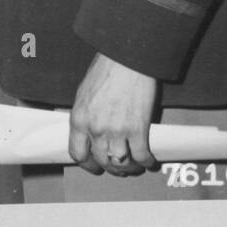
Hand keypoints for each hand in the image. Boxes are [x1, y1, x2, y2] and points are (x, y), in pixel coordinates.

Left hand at [68, 52, 158, 175]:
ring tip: (134, 166)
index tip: (94, 166)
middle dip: (110, 167)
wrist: (127, 59)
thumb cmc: (106, 70)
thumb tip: (88, 132)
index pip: (78, 154)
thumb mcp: (84, 93)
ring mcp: (117, 131)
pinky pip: (142, 155)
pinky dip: (146, 162)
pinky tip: (149, 161)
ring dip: (128, 168)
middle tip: (117, 167)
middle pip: (101, 161)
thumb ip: (85, 115)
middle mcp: (96, 129)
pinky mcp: (138, 129)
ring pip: (121, 163)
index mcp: (79, 119)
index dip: (87, 164)